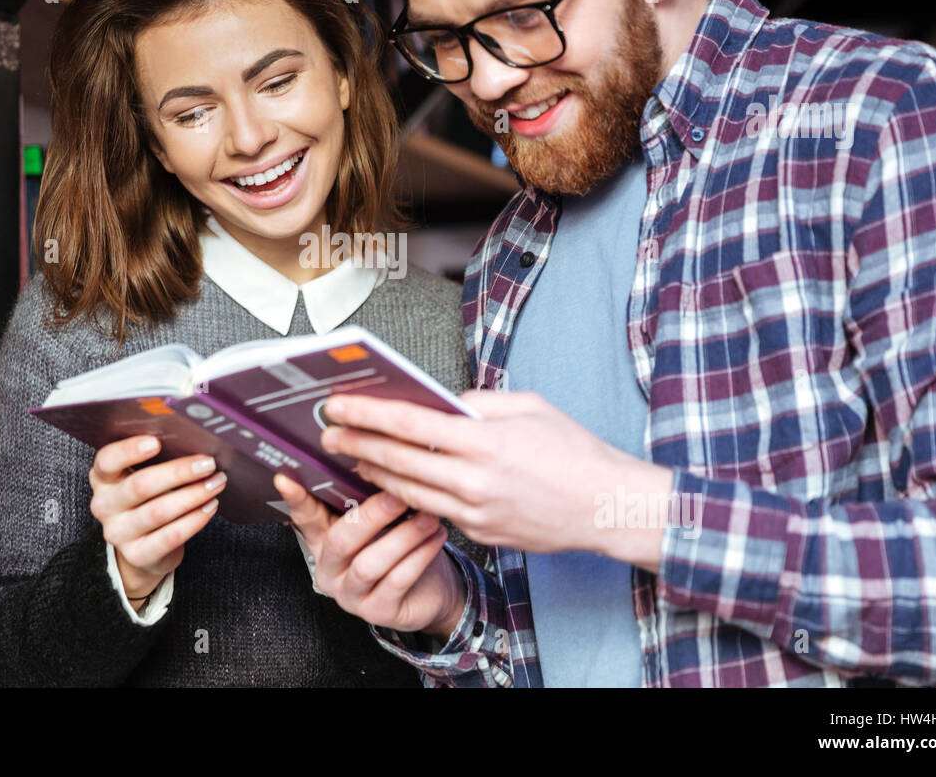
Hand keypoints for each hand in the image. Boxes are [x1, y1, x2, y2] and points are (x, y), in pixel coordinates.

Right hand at [88, 435, 223, 598]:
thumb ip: (157, 458)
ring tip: (216, 484)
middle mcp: (104, 505)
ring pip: (159, 511)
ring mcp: (118, 533)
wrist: (142, 546)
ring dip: (193, 495)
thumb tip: (194, 441)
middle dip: (178, 472)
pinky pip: (171, 536)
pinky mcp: (137, 555)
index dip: (129, 450)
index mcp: (103, 478)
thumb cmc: (147, 499)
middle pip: (140, 485)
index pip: (107, 461)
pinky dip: (195, 519)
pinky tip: (210, 506)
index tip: (157, 442)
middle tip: (208, 464)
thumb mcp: (141, 475)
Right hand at [273, 474, 465, 639]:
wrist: (431, 589)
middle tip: (398, 495)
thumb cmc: (402, 543)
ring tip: (429, 517)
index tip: (285, 478)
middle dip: (372, 515)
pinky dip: (419, 556)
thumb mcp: (382, 517)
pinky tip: (436, 537)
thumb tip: (373, 458)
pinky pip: (396, 581)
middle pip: (341, 540)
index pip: (304, 517)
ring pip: (369, 564)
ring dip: (404, 537)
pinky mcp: (376, 612)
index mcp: (323, 540)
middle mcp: (329, 569)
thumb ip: (368, 494)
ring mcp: (350, 595)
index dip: (295, 499)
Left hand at [319, 390, 674, 568]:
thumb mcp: (530, 407)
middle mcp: (473, 480)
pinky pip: (433, 511)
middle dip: (356, 444)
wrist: (607, 508)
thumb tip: (442, 401)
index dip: (367, 414)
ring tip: (351, 457)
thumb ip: (480, 402)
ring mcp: (474, 512)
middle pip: (398, 460)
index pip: (410, 424)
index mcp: (485, 441)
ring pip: (407, 491)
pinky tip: (391, 482)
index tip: (338, 406)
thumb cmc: (574, 451)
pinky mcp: (479, 533)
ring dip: (373, 473)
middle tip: (328, 433)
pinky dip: (406, 495)